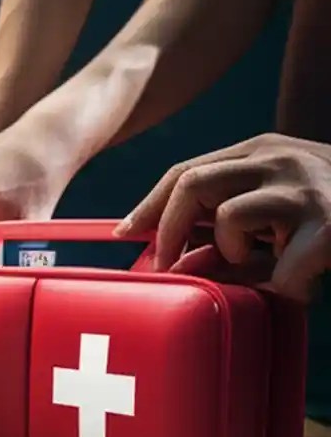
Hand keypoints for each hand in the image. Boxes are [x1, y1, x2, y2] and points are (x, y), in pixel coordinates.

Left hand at [115, 133, 330, 302]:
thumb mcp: (280, 207)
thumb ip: (231, 220)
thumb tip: (176, 257)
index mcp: (261, 150)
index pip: (184, 172)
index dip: (149, 205)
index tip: (125, 233)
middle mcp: (279, 157)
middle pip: (191, 184)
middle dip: (167, 230)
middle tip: (164, 267)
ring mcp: (306, 186)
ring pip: (228, 219)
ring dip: (229, 253)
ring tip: (260, 263)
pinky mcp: (330, 223)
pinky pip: (277, 266)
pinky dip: (276, 285)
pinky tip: (294, 286)